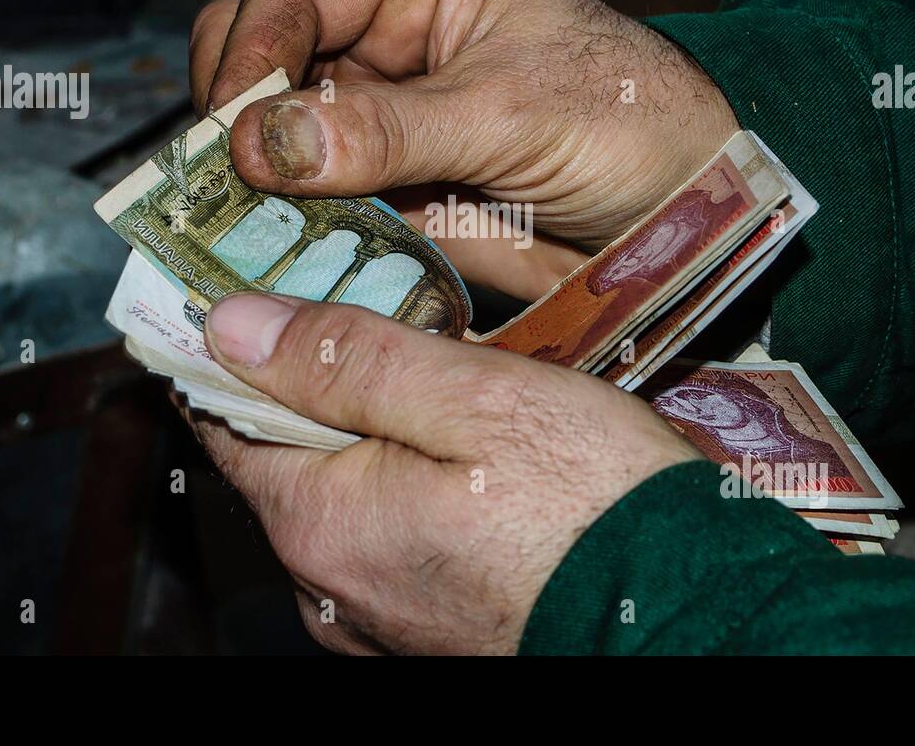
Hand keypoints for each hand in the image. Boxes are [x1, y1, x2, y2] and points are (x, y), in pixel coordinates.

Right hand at [190, 0, 737, 299]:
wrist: (689, 209)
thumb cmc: (629, 120)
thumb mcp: (510, 110)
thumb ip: (388, 128)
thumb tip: (262, 142)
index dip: (249, 56)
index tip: (228, 129)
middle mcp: (387, 49)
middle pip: (266, 67)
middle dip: (236, 122)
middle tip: (221, 190)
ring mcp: (384, 128)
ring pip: (281, 149)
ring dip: (254, 190)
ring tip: (234, 236)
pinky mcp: (393, 198)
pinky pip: (318, 212)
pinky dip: (293, 238)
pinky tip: (278, 263)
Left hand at [192, 290, 697, 654]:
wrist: (688, 614)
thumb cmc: (593, 505)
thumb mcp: (473, 397)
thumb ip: (346, 358)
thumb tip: (234, 324)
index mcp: (324, 522)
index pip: (225, 420)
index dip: (232, 347)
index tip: (250, 288)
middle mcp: (333, 584)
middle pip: (284, 457)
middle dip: (308, 381)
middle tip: (359, 306)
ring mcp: (380, 616)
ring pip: (340, 496)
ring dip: (362, 433)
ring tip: (422, 371)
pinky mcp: (430, 625)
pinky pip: (387, 538)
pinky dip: (401, 484)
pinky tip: (456, 452)